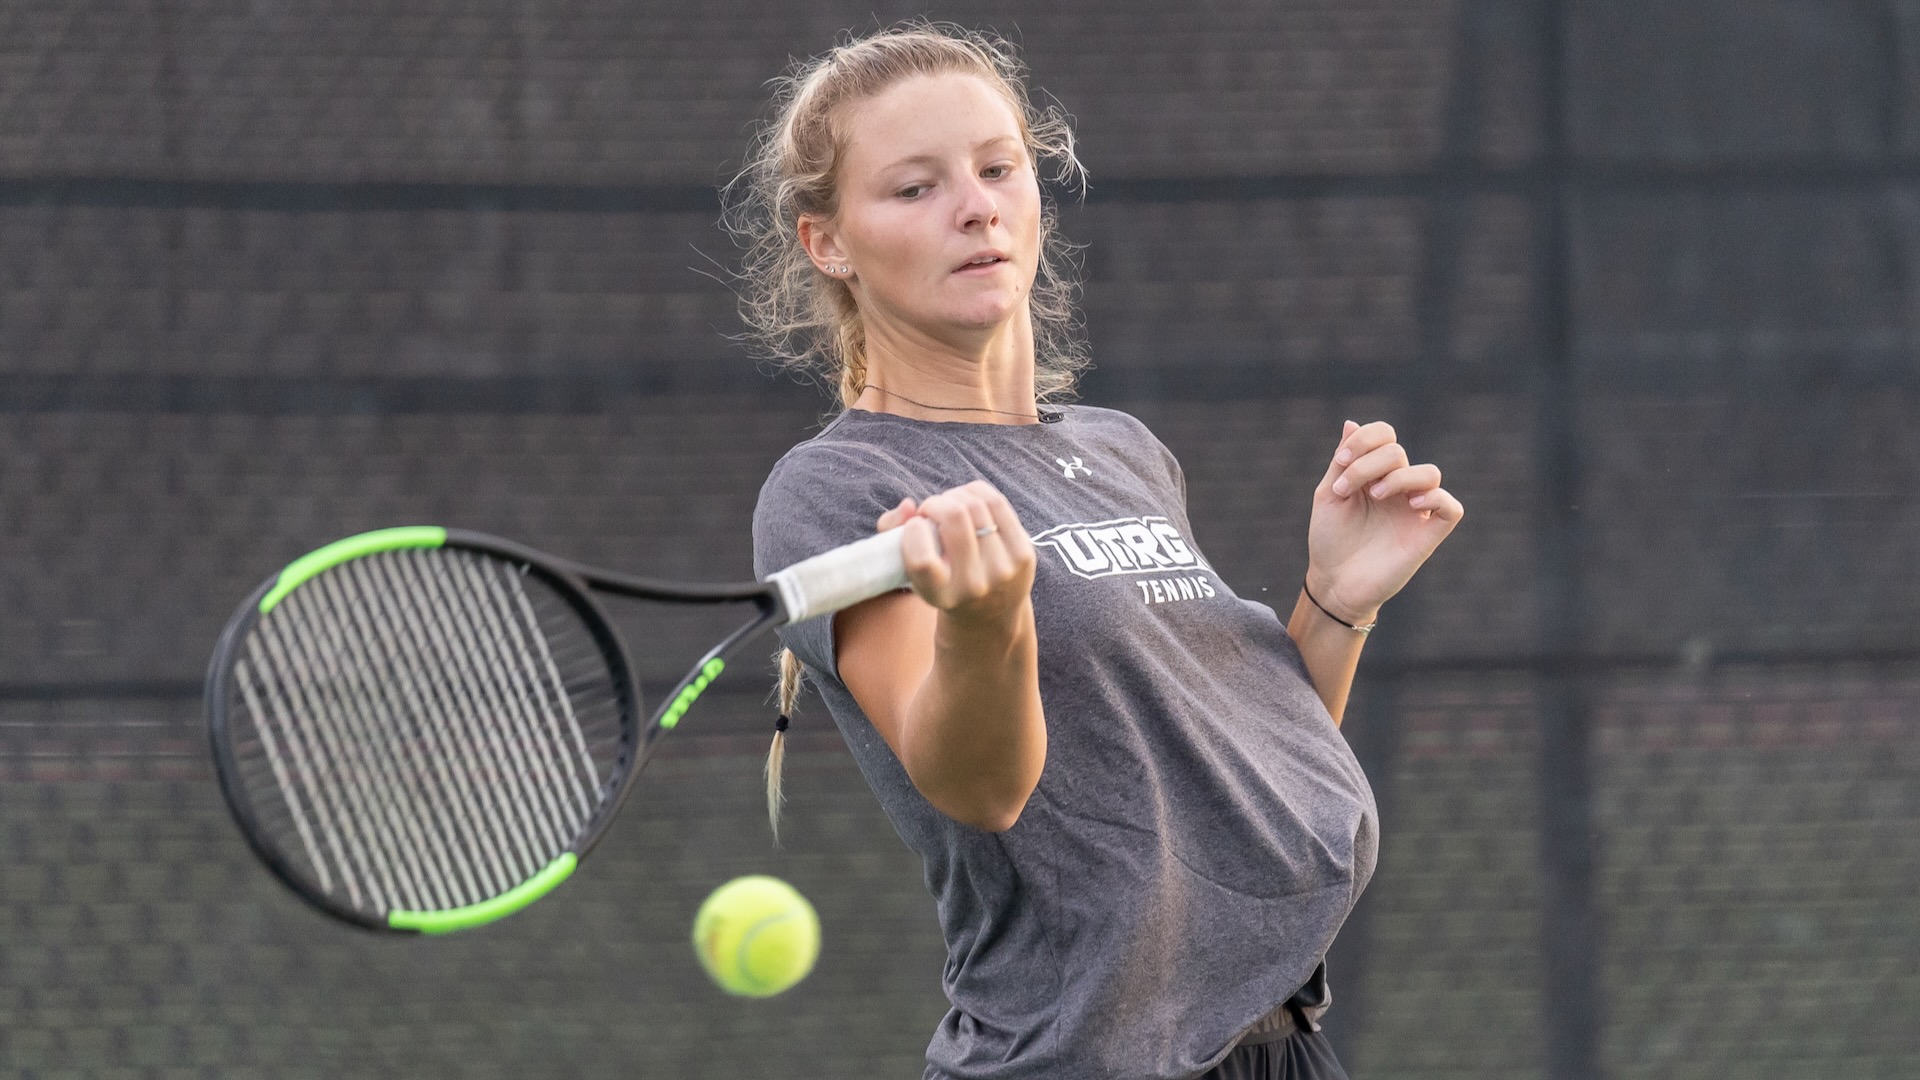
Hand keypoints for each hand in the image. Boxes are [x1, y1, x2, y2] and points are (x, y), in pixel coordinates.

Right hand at [877, 481, 1035, 627]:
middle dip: (935, 503)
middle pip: (954, 517)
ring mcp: (1004, 569)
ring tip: (949, 506)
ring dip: (955, 496)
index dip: (913, 532)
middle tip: (931, 511)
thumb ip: (892, 533)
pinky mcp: (1024, 553)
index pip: (922, 559)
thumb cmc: (941, 581)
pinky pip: (997, 502)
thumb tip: (909, 506)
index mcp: (941, 595)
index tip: (915, 528)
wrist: (989, 613)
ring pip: (975, 504)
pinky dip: (976, 493)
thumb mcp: (911, 569)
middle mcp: (974, 586)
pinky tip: (967, 501)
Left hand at [1305, 420, 1463, 624]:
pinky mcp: (1428, 535)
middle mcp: (1399, 488)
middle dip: (1367, 464)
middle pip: (1398, 452)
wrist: (1334, 583)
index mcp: (1375, 474)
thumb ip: (1343, 461)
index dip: (1365, 439)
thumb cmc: (1330, 541)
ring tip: (1375, 496)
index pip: (1385, 436)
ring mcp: (1416, 511)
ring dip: (1399, 476)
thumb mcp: (1329, 495)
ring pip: (1430, 473)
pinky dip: (1435, 498)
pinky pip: (1451, 507)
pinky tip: (1409, 505)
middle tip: (1345, 490)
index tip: (1341, 462)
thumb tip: (1351, 422)